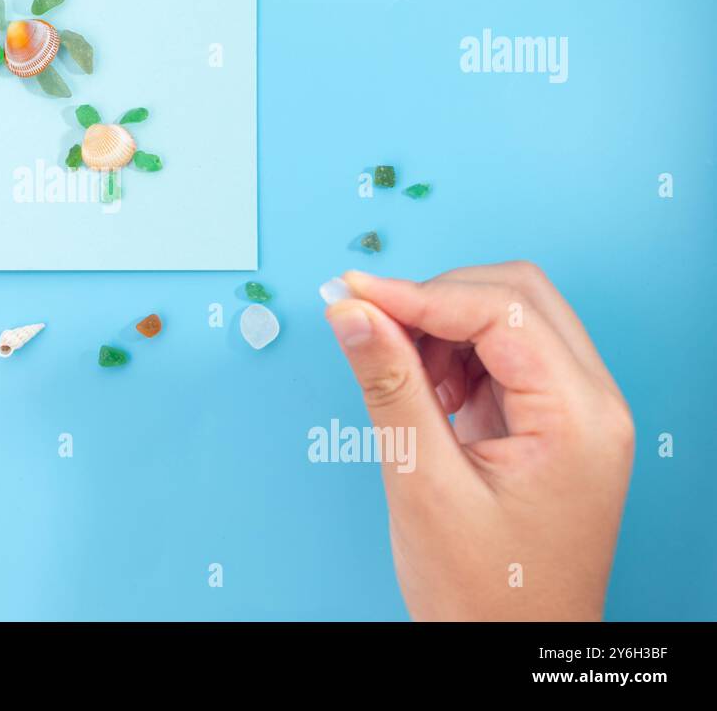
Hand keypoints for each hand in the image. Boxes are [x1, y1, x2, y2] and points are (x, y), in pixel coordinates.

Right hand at [324, 262, 633, 620]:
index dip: (417, 294)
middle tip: (368, 322)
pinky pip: (502, 354)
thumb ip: (389, 386)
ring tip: (399, 374)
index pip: (500, 311)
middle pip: (516, 295)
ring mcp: (576, 411)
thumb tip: (352, 314)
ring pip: (508, 317)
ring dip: (442, 327)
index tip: (352, 295)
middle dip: (435, 299)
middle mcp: (592, 404)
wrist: (514, 650)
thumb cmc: (485, 592)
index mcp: (578, 418)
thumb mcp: (423, 484)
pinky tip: (425, 392)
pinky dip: (453, 356)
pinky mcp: (551, 420)